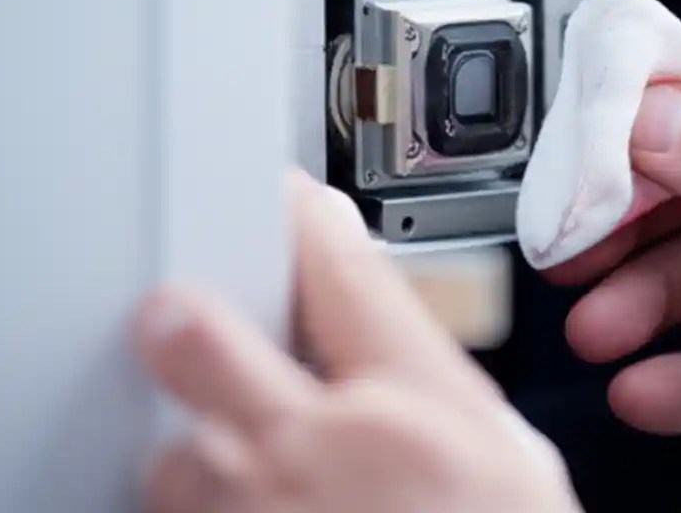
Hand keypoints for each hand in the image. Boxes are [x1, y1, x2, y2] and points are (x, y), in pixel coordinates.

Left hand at [135, 171, 580, 512]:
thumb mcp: (509, 451)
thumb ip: (436, 378)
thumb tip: (377, 324)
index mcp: (411, 404)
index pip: (333, 262)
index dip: (299, 217)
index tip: (284, 207)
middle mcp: (319, 454)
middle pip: (195, 335)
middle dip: (187, 317)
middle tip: (193, 317)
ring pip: (171, 454)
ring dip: (202, 458)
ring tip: (252, 473)